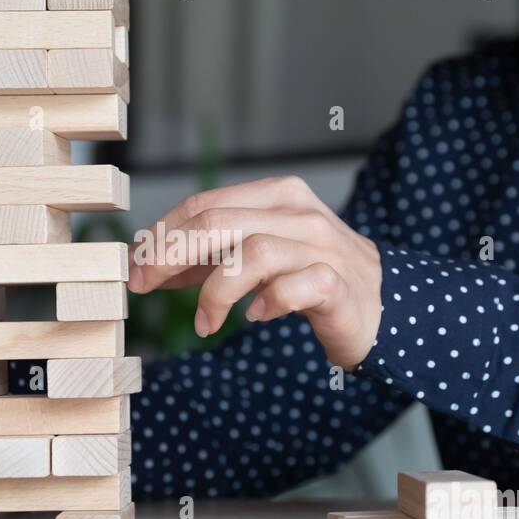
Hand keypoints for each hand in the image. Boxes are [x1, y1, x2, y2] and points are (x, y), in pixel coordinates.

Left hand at [127, 176, 382, 369]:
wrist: (383, 306)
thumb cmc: (312, 280)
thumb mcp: (257, 258)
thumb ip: (210, 257)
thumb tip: (150, 265)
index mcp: (276, 196)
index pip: (204, 203)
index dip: (162, 235)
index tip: (135, 268)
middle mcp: (298, 213)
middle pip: (217, 222)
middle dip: (169, 256)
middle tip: (146, 287)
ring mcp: (320, 246)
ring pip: (252, 253)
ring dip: (215, 291)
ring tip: (206, 322)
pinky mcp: (338, 284)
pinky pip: (293, 288)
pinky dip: (268, 303)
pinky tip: (257, 317)